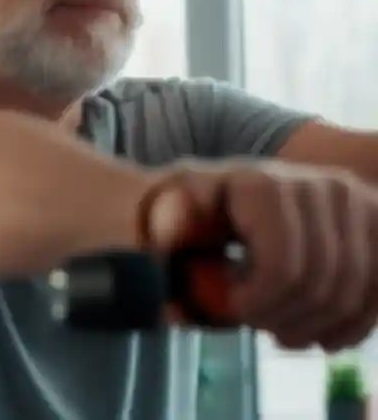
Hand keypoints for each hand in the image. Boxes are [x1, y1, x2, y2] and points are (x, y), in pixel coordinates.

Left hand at [144, 159, 377, 351]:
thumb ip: (166, 228)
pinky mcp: (376, 222)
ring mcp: (355, 201)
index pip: (283, 268)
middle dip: (285, 318)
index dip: (258, 305)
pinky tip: (323, 337)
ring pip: (353, 291)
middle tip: (256, 326)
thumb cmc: (185, 215)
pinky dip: (353, 323)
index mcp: (262, 182)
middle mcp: (318, 183)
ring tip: (280, 331)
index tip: (230, 310)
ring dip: (316, 325)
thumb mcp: (163, 217)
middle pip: (321, 282)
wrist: (215, 200)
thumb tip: (169, 235)